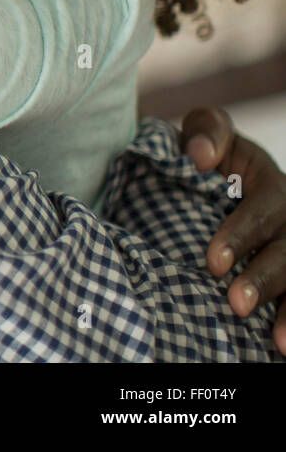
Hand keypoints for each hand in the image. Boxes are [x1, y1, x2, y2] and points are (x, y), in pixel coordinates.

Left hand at [178, 106, 285, 354]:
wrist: (205, 175)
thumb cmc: (204, 154)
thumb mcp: (206, 134)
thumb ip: (205, 131)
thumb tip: (200, 155)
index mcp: (270, 184)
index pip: (264, 211)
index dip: (242, 235)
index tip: (212, 263)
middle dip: (264, 279)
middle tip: (234, 304)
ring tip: (275, 341)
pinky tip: (283, 345)